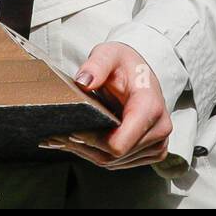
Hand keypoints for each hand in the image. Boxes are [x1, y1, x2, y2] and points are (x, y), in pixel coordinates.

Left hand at [42, 42, 171, 169]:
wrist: (142, 74)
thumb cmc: (125, 63)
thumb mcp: (109, 53)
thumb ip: (97, 65)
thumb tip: (83, 81)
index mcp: (150, 108)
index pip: (119, 143)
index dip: (91, 140)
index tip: (70, 130)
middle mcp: (159, 129)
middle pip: (114, 155)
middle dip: (84, 147)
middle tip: (55, 136)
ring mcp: (158, 144)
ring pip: (114, 162)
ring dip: (87, 153)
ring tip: (62, 139)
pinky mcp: (151, 151)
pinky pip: (120, 162)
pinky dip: (97, 154)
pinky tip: (80, 142)